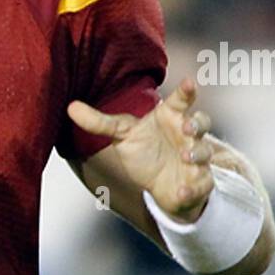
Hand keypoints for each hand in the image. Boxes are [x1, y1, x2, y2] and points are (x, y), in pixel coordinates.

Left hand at [67, 77, 213, 221]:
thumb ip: (100, 122)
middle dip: (197, 123)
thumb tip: (70, 107)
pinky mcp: (199, 182)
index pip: (182, 100)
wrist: (160, 186)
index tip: (189, 82)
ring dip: (197, 153)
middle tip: (186, 127)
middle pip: (201, 122)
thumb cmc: (145, 151)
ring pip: (205, 152)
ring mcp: (196, 159)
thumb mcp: (122, 135)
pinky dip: (192, 189)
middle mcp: (187, 135)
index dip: (187, 91)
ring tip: (186, 156)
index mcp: (171, 117)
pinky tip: (182, 191)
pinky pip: (200, 185)